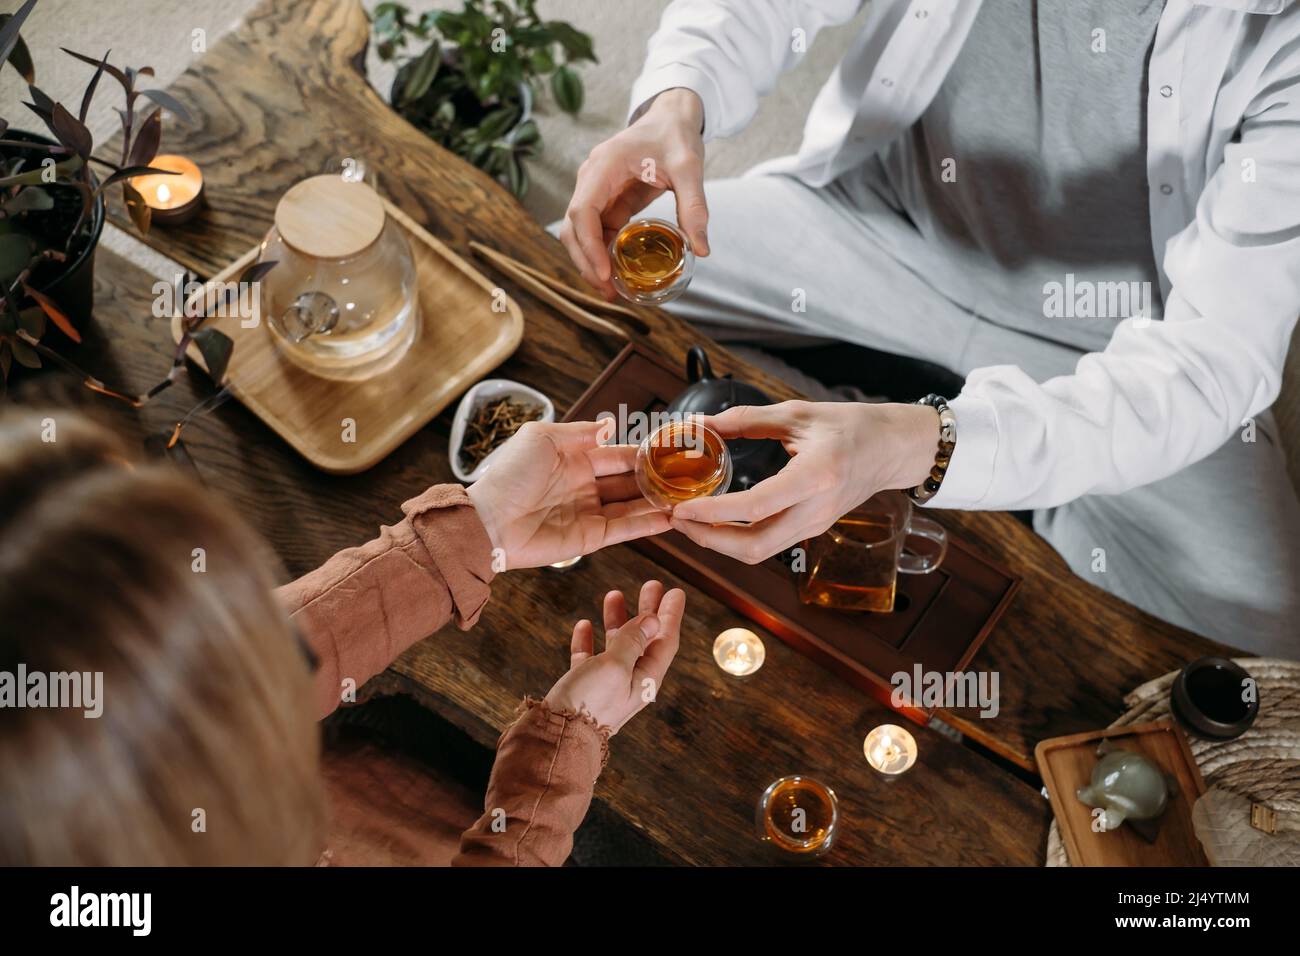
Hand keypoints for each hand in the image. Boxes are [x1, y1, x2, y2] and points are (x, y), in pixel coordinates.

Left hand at [466, 419, 669, 569]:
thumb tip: (612, 425)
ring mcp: (589, 512)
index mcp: (574, 458)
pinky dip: (648, 524)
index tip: (669, 450)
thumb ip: (580, 432)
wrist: (488, 521)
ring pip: (633, 505)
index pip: (617, 454)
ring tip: (686, 496)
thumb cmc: (508, 476)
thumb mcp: (542, 438)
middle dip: (656, 478)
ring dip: (658, 501)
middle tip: (687, 475)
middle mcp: (584, 485)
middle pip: (629, 480)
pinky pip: (625, 529)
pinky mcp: (590, 538)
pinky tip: (670, 517)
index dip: (643, 453)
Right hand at [545, 580, 685, 732]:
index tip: (675, 591)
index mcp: (645, 678)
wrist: (555, 738)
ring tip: (614, 595)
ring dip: (618, 620)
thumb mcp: (615, 666)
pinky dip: (588, 640)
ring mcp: (606, 686)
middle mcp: (630, 682)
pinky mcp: (582, 689)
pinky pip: (589, 659)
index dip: (670, 615)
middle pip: (644, 640)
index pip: (665, 640)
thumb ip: (633, 641)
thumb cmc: (587, 704)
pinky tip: (583, 625)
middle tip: (650, 586)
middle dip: (648, 612)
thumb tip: (652, 620)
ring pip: (617, 646)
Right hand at [559, 87, 708, 298]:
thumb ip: (694, 205)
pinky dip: (603, 254)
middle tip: (608, 292)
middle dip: (586, 262)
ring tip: (612, 291)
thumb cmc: (675, 135)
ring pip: (579, 232)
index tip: (605, 273)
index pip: (582, 211)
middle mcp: (591, 178)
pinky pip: (597, 231)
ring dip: (590, 262)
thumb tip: (702, 249)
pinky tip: (617, 274)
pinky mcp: (607, 200)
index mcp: (604, 165)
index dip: (589, 246)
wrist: (671, 118)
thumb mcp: (689, 167)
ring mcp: (596, 190)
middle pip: (572, 227)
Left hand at [669, 401, 938, 562]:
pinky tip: (716, 521)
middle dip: (708, 540)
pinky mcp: (812, 530)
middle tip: (676, 519)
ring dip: (719, 544)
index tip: (681, 507)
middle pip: (753, 546)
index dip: (713, 512)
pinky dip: (736, 539)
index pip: (755, 506)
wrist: (893, 449)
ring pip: (759, 552)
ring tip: (689, 521)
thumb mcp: (797, 413)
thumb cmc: (852, 426)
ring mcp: (815, 525)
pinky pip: (768, 545)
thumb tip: (698, 424)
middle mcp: (816, 509)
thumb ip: (744, 421)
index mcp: (816, 475)